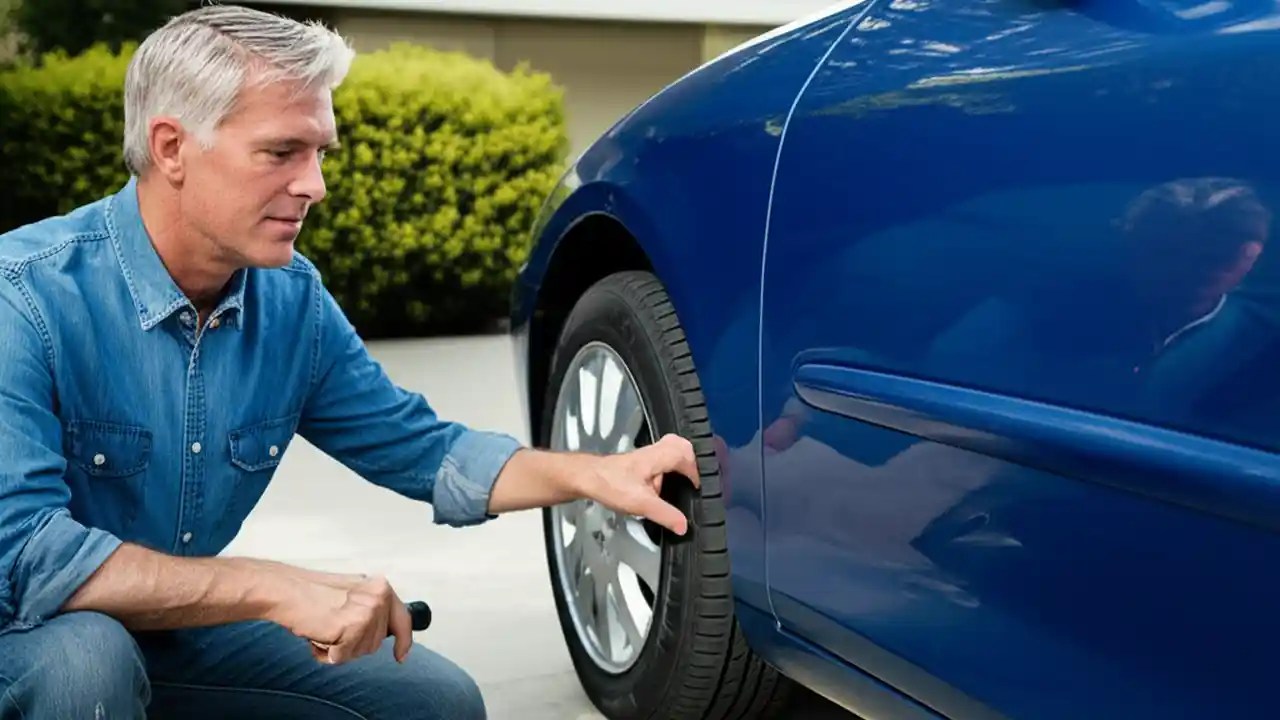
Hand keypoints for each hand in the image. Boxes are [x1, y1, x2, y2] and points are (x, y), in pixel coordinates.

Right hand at [272, 572, 413, 664]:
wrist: (286, 590)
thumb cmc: (313, 592)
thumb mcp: (354, 593)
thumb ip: (372, 608)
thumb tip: (387, 631)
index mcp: (381, 588)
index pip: (403, 620)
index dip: (404, 642)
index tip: (401, 656)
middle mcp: (378, 600)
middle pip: (376, 643)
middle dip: (354, 642)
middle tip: (332, 624)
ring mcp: (366, 614)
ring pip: (359, 652)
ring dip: (339, 648)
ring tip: (324, 627)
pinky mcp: (350, 629)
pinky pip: (341, 657)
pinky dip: (326, 652)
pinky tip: (317, 635)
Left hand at [583, 433, 700, 534]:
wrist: (585, 478)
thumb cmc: (610, 485)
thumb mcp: (640, 503)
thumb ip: (664, 514)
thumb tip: (684, 526)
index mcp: (657, 457)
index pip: (686, 456)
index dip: (695, 471)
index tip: (697, 487)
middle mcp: (653, 452)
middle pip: (679, 445)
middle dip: (690, 460)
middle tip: (693, 479)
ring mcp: (644, 456)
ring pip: (669, 450)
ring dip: (678, 464)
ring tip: (681, 483)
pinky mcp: (637, 462)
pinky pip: (659, 458)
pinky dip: (666, 468)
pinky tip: (660, 487)